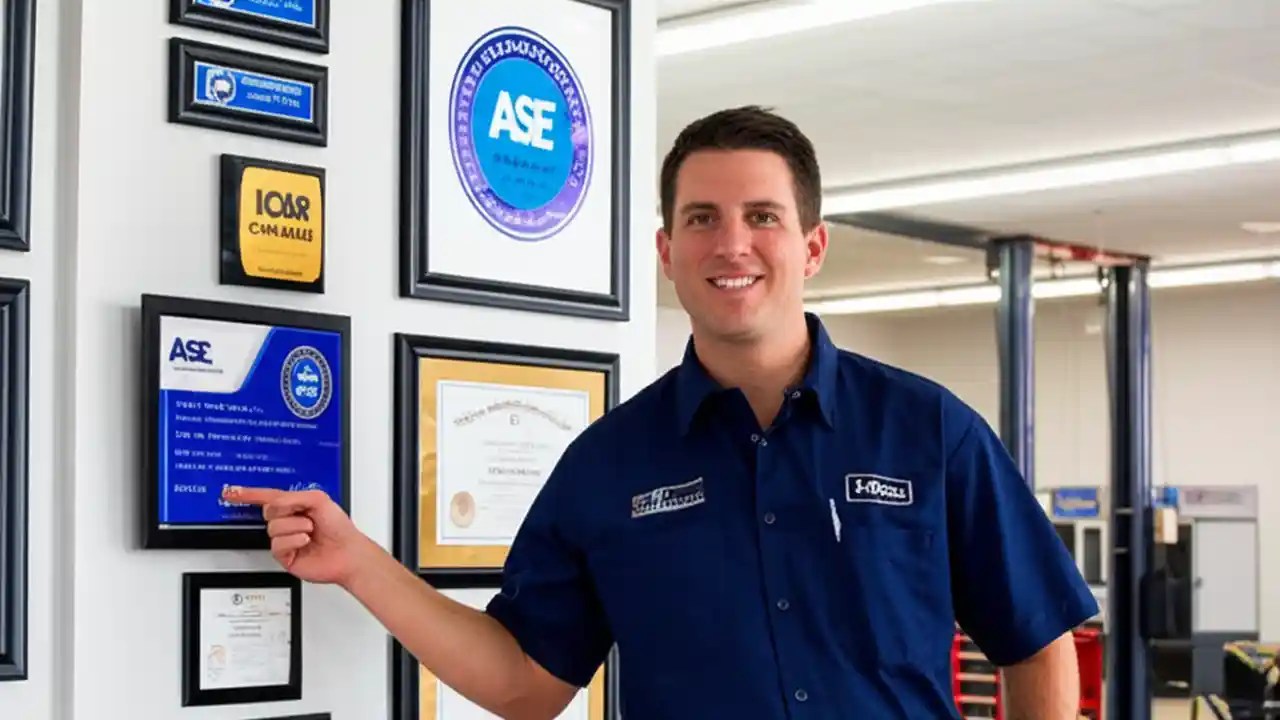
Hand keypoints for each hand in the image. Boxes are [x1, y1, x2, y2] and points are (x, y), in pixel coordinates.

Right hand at [222, 485, 369, 585]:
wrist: (348, 552)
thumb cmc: (339, 527)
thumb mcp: (318, 499)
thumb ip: (293, 497)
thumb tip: (275, 503)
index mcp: (295, 506)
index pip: (267, 497)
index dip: (248, 494)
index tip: (231, 491)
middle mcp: (289, 522)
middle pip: (268, 511)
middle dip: (287, 512)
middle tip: (306, 516)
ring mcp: (286, 540)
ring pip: (273, 528)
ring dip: (295, 527)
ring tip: (310, 531)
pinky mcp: (285, 556)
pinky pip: (277, 545)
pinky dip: (293, 540)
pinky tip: (305, 541)